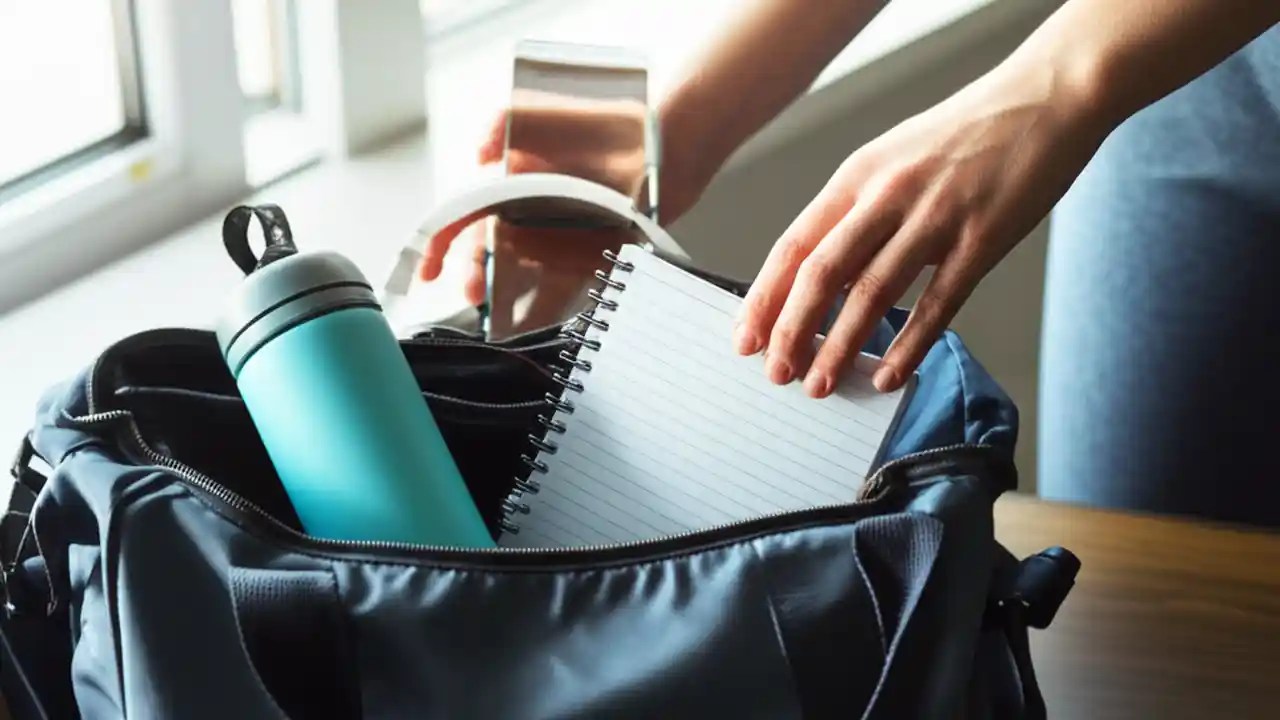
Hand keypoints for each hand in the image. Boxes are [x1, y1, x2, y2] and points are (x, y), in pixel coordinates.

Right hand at [416, 93, 705, 333]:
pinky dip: (547, 309)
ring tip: (498, 315)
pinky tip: (537, 324)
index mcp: (506, 185)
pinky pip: (562, 290)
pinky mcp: (587, 261)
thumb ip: (504, 121)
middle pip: (487, 252)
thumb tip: (480, 153)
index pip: (461, 216)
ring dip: (504, 299)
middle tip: (472, 291)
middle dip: (472, 272)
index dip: (438, 241)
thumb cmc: (599, 126)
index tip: (428, 268)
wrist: (659, 146)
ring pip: (518, 277)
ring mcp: (554, 242)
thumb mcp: (540, 112)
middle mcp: (524, 217)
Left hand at [733, 64, 1110, 396]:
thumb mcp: (893, 157)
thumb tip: (821, 275)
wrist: (1046, 97)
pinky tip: (890, 375)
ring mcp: (936, 215)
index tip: (745, 338)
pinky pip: (938, 303)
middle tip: (777, 373)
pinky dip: (910, 345)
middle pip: (823, 272)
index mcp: (857, 174)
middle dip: (792, 330)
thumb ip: (857, 211)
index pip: (794, 244)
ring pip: (872, 293)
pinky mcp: (983, 237)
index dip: (765, 297)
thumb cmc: (966, 134)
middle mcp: (887, 193)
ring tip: (821, 384)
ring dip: (840, 346)